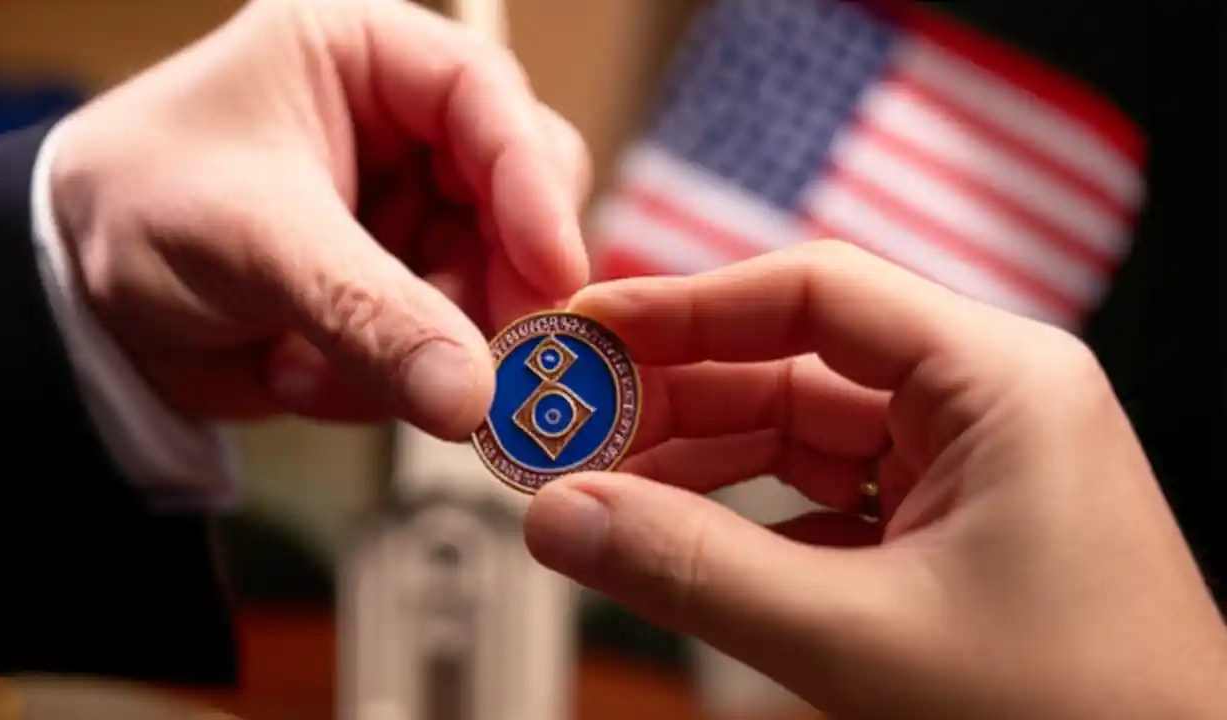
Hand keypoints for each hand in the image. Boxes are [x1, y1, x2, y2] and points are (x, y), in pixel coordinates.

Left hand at [50, 0, 588, 437]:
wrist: (78, 300)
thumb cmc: (137, 207)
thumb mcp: (251, 242)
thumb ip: (368, 313)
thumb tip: (474, 396)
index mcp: (368, 56)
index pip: (487, 100)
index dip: (534, 187)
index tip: (554, 278)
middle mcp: (409, 128)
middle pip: (519, 196)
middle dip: (493, 284)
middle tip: (480, 364)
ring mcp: (413, 212)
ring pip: (493, 283)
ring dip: (421, 348)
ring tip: (315, 366)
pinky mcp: (405, 288)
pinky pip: (450, 344)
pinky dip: (390, 378)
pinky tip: (301, 373)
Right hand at [524, 241, 1226, 718]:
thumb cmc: (1079, 719)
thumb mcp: (860, 643)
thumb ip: (696, 573)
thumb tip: (566, 516)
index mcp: (1000, 382)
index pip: (814, 294)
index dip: (685, 305)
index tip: (589, 329)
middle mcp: (988, 406)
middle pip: (794, 364)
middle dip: (672, 398)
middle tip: (567, 426)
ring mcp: (970, 470)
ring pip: (800, 434)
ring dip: (696, 463)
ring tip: (598, 487)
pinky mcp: (950, 532)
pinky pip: (824, 498)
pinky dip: (743, 518)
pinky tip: (673, 537)